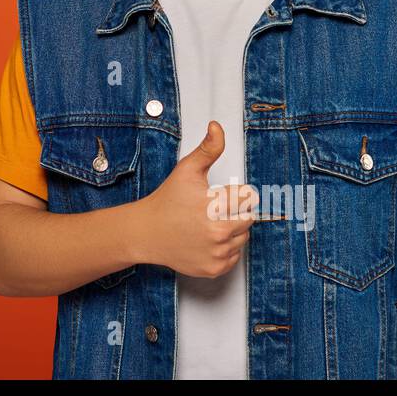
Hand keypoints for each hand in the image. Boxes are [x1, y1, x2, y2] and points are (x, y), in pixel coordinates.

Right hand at [131, 120, 256, 276]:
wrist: (146, 233)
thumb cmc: (166, 200)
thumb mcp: (187, 170)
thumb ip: (208, 148)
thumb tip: (217, 127)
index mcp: (215, 206)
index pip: (249, 197)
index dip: (234, 194)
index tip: (218, 196)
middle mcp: (218, 232)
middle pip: (249, 218)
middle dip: (234, 211)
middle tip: (212, 210)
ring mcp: (217, 252)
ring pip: (243, 238)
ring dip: (232, 230)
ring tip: (207, 224)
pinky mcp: (214, 268)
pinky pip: (235, 256)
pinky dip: (225, 248)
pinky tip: (206, 239)